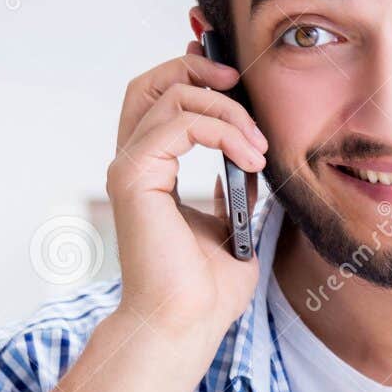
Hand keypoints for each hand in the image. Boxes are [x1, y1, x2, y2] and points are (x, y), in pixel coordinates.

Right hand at [106, 41, 268, 345]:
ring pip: (172, 98)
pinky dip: (222, 132)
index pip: (161, 101)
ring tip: (260, 148)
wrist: (187, 324)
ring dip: (227, 112)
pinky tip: (250, 159)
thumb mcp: (234, 224)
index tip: (237, 79)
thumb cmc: (207, 289)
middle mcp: (134, 164)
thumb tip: (252, 159)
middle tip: (240, 81)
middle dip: (197, 67)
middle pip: (152, 83)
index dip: (193, 75)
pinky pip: (179, 126)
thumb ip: (236, 188)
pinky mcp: (135, 178)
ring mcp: (131, 168)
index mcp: (152, 171)